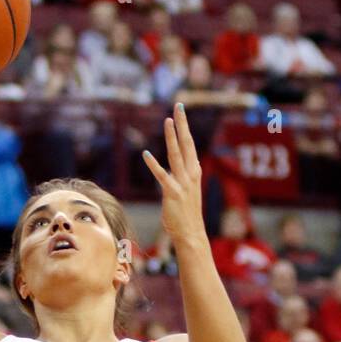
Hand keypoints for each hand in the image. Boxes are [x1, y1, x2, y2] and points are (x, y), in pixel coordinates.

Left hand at [142, 104, 205, 245]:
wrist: (191, 234)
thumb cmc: (186, 215)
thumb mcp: (186, 192)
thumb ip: (179, 179)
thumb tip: (171, 172)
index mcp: (194, 173)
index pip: (190, 145)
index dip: (184, 127)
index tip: (180, 111)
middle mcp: (191, 175)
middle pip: (187, 144)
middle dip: (182, 124)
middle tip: (178, 106)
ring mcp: (183, 184)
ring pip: (176, 156)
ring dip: (172, 138)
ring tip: (167, 121)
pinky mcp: (172, 194)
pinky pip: (162, 177)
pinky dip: (154, 165)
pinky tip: (146, 154)